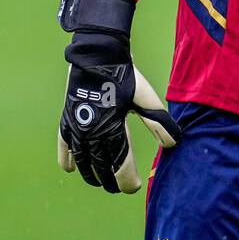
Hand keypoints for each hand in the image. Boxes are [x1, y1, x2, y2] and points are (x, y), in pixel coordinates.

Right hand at [56, 0, 179, 193]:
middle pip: (101, 168)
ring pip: (82, 161)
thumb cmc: (125, 75)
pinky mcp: (67, 118)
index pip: (120, 167)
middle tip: (120, 187)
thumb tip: (174, 145)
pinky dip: (67, 158)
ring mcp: (77, 127)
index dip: (128, 182)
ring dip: (91, 174)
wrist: (98, 53)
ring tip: (100, 181)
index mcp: (112, 130)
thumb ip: (159, 122)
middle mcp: (91, 133)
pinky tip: (70, 168)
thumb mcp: (146, 98)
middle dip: (111, 180)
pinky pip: (64, 145)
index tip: (135, 187)